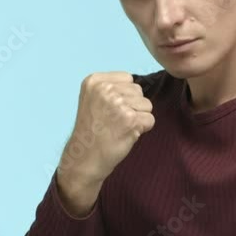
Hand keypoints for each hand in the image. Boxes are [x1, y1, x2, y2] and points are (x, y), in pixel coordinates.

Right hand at [59, 72, 154, 187]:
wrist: (85, 157)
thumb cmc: (91, 130)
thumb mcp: (92, 98)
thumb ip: (112, 88)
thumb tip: (137, 87)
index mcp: (94, 81)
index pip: (127, 78)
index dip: (124, 95)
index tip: (109, 109)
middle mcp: (105, 89)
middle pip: (138, 91)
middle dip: (132, 106)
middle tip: (114, 121)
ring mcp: (118, 103)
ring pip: (147, 105)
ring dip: (138, 118)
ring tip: (119, 127)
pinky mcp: (130, 119)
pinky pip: (150, 119)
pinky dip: (143, 129)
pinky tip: (126, 134)